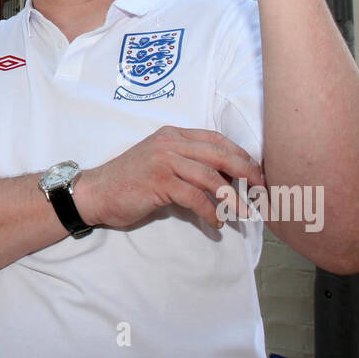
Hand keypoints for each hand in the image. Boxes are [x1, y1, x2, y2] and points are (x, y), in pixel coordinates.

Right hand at [74, 127, 264, 230]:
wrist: (97, 192)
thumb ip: (188, 164)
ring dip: (232, 198)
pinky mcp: (158, 182)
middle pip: (220, 154)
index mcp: (174, 135)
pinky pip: (194, 197)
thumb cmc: (130, 181)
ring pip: (210, 177)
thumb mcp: (161, 163)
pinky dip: (210, 212)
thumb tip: (225, 180)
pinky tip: (216, 223)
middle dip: (246, 172)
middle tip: (261, 191)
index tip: (257, 173)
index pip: (217, 139)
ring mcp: (164, 161)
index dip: (241, 155)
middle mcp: (170, 143)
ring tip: (244, 214)